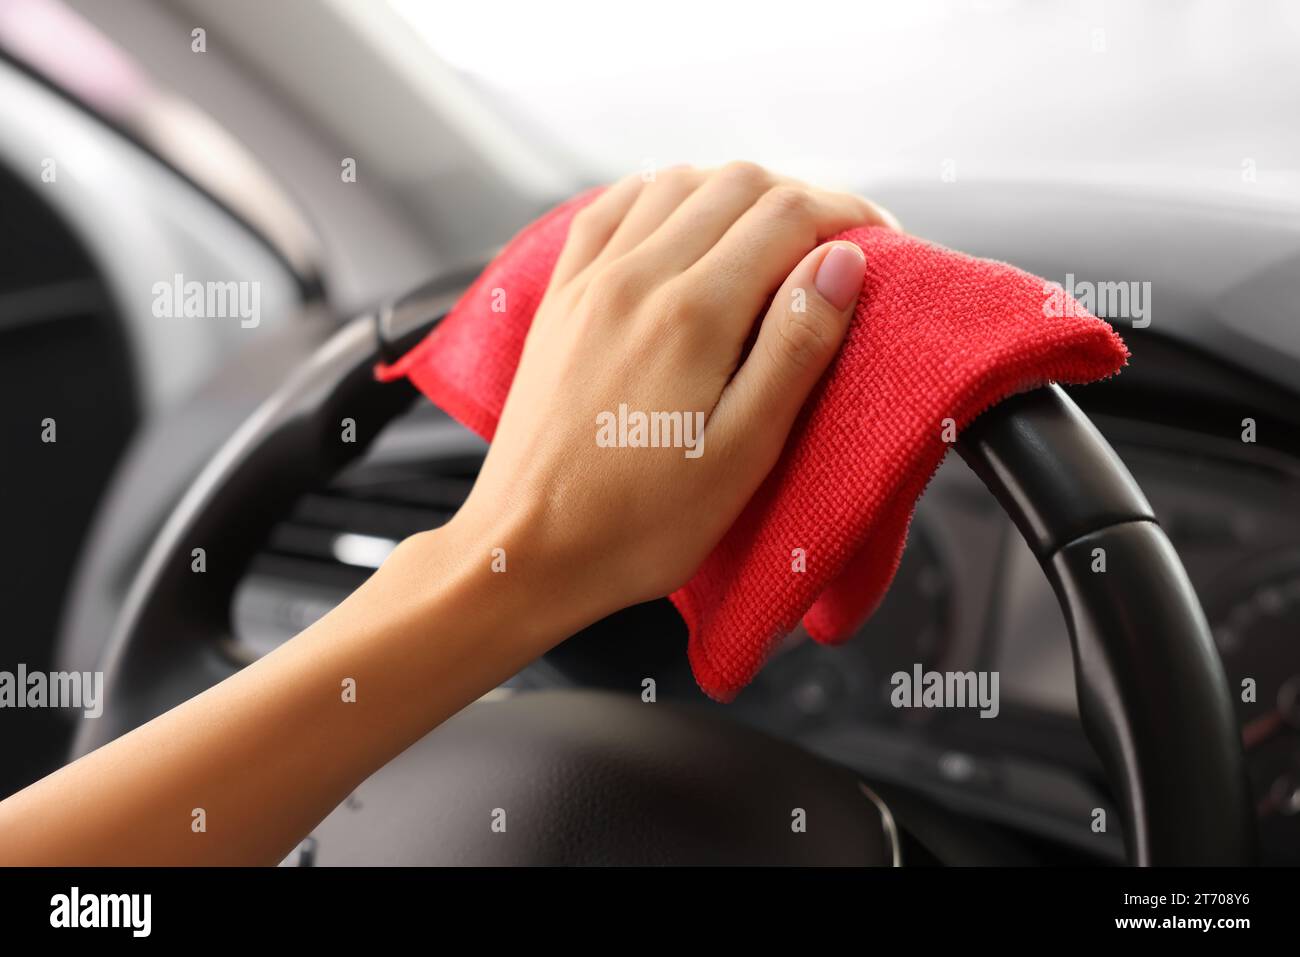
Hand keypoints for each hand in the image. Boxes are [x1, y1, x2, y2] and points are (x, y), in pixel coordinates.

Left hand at [449, 162, 895, 624]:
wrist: (528, 551)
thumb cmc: (640, 524)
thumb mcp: (743, 454)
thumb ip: (795, 348)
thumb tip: (843, 262)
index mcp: (692, 316)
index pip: (787, 215)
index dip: (847, 215)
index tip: (879, 242)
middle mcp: (636, 277)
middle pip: (738, 184)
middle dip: (802, 199)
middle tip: (837, 243)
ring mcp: (589, 280)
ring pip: (678, 182)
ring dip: (737, 192)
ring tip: (772, 236)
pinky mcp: (560, 297)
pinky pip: (614, 207)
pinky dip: (664, 195)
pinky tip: (684, 221)